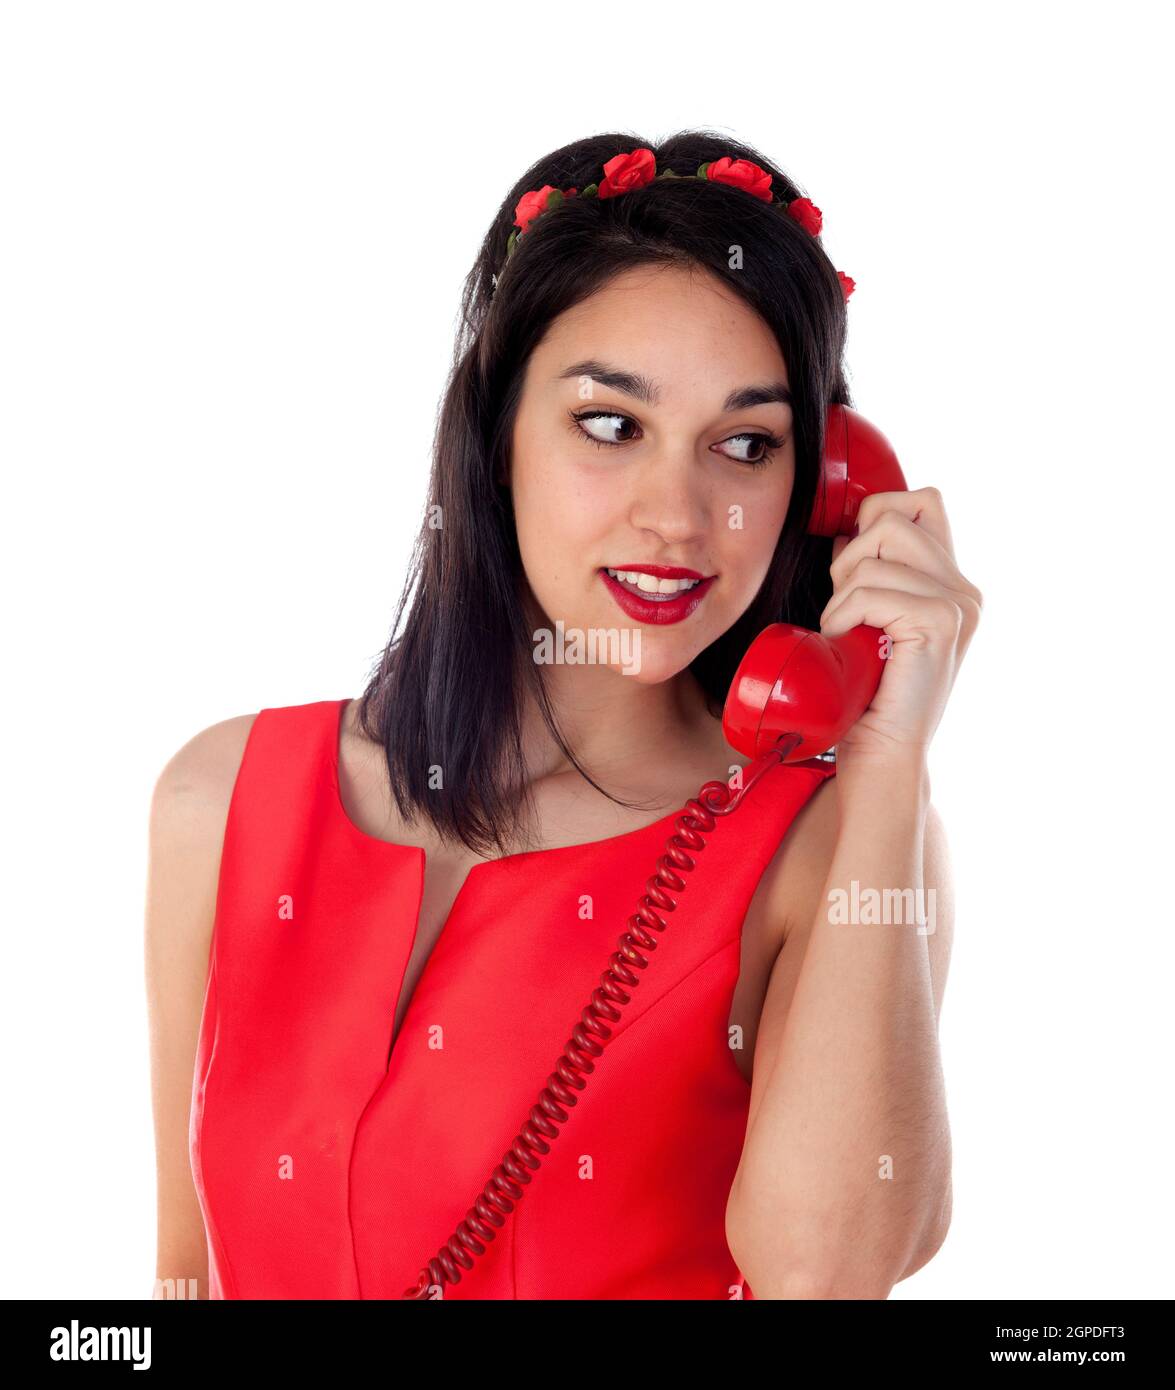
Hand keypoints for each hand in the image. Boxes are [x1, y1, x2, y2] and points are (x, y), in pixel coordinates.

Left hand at [819, 486, 981, 767]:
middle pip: (892, 517)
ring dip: (842, 594)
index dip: (877, 517)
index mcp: (951, 583)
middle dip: (850, 556)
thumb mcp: (870, 620)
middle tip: (845, 608)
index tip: (854, 570)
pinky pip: (870, 590)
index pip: (921, 501)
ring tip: (846, 634)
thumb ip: (871, 575)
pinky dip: (843, 614)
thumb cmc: (868, 694)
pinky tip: (847, 643)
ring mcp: (957, 605)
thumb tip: (848, 532)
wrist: (882, 753)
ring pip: (876, 552)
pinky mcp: (939, 622)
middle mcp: (963, 589)